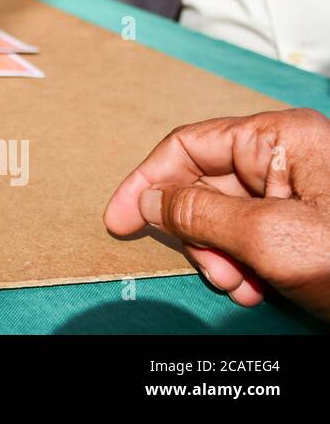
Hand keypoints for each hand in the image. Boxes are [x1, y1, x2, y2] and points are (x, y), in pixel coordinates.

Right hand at [105, 109, 329, 320]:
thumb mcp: (268, 239)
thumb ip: (199, 214)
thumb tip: (148, 201)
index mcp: (280, 139)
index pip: (188, 146)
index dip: (146, 183)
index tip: (118, 222)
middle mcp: (288, 156)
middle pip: (206, 184)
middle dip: (198, 235)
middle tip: (214, 274)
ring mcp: (301, 189)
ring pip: (227, 216)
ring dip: (221, 257)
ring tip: (244, 288)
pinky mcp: (309, 222)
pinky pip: (255, 235)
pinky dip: (246, 264)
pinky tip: (261, 289)